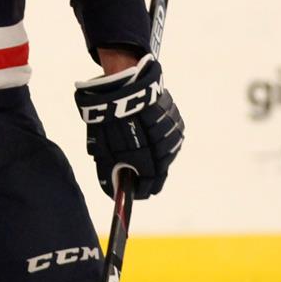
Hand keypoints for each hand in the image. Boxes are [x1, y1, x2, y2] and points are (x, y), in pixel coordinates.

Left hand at [73, 53, 182, 199]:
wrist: (125, 89)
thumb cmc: (111, 122)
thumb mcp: (104, 151)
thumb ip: (110, 173)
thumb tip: (113, 192)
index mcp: (149, 164)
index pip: (148, 188)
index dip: (140, 192)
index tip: (134, 192)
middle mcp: (166, 153)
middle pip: (160, 174)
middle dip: (148, 177)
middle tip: (138, 177)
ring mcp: (173, 137)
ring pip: (166, 155)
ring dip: (156, 157)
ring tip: (143, 152)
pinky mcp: (176, 121)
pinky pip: (170, 138)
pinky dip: (161, 140)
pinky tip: (149, 135)